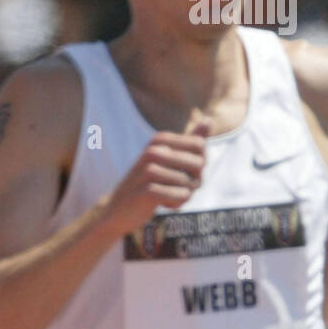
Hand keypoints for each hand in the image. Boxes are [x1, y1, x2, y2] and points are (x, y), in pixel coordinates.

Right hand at [100, 119, 210, 235]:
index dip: (197, 163)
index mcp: (159, 140)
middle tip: (173, 187)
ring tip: (163, 196)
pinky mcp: (148, 190)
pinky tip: (160, 204)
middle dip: (194, 180)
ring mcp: (148, 170)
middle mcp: (153, 151)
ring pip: (191, 183)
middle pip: (199, 164)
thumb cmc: (149, 184)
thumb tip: (209, 119)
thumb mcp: (169, 159)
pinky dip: (176, 204)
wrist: (118, 209)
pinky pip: (182, 196)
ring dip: (183, 195)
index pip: (200, 146)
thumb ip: (190, 141)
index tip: (180, 171)